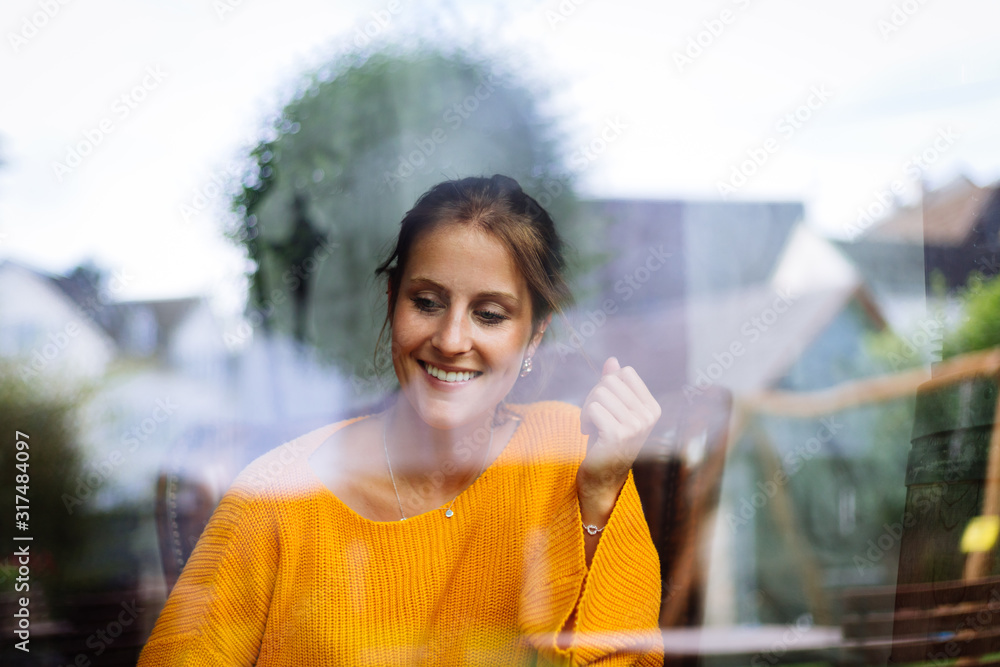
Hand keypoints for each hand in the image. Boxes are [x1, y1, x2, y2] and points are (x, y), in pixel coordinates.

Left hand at [578, 357, 661, 497]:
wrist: (602, 478)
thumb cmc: (605, 442)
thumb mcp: (612, 410)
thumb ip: (615, 385)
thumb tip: (613, 360)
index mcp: (652, 408)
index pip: (624, 373)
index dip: (607, 385)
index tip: (606, 407)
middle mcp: (648, 417)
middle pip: (609, 381)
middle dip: (593, 397)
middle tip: (594, 418)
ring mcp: (635, 426)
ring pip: (599, 393)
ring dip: (587, 408)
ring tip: (592, 426)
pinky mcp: (618, 435)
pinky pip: (593, 408)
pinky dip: (584, 418)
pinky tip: (589, 433)